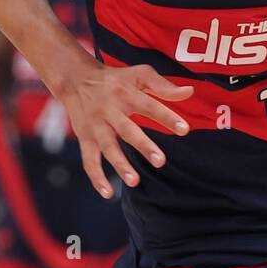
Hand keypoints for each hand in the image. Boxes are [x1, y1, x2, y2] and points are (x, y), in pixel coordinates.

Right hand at [56, 61, 194, 196]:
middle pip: (127, 130)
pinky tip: (108, 193)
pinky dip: (96, 178)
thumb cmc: (116, 79)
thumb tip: (190, 91)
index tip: (185, 130)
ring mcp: (96, 126)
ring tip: (134, 181)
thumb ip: (164, 85)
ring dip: (119, 165)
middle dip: (143, 146)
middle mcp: (110, 110)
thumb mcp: (140, 74)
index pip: (150, 106)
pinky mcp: (85, 138)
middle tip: (160, 161)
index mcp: (126, 93)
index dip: (167, 117)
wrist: (76, 79)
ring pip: (107, 147)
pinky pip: (89, 160)